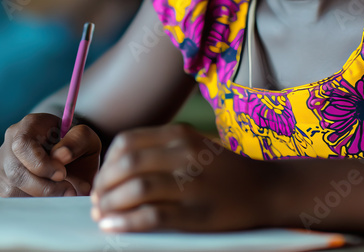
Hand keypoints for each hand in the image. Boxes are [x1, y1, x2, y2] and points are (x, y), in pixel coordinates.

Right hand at [0, 112, 101, 196]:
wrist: (70, 159)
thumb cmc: (74, 145)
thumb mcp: (84, 137)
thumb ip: (77, 141)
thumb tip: (60, 156)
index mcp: (28, 126)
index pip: (23, 145)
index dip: (40, 164)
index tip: (62, 173)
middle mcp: (10, 144)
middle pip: (16, 172)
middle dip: (45, 187)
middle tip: (70, 191)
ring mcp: (4, 166)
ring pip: (14, 190)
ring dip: (43, 198)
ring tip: (65, 193)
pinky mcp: (5, 187)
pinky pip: (16, 201)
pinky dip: (37, 204)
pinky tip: (53, 197)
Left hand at [91, 123, 268, 231]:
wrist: (267, 189)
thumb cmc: (224, 170)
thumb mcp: (194, 145)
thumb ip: (161, 148)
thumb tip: (116, 167)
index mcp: (179, 135)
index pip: (127, 142)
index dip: (106, 162)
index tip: (100, 179)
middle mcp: (184, 154)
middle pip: (127, 165)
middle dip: (103, 185)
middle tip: (95, 201)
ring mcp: (191, 184)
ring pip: (136, 189)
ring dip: (111, 204)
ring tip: (101, 215)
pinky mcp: (197, 213)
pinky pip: (152, 216)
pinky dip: (127, 222)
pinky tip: (113, 227)